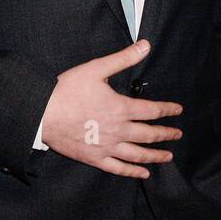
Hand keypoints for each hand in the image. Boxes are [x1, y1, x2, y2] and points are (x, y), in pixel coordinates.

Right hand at [41, 39, 182, 178]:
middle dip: (166, 134)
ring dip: (156, 155)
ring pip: (138, 154)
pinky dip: (133, 172)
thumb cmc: (67, 89)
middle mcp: (119, 130)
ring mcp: (107, 147)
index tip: (178, 111)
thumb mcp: (96, 68)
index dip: (168, 110)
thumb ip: (123, 58)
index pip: (152, 110)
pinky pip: (119, 168)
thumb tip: (145, 45)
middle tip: (178, 134)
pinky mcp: (95, 158)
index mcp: (121, 108)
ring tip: (168, 156)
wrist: (42, 113)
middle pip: (150, 134)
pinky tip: (143, 174)